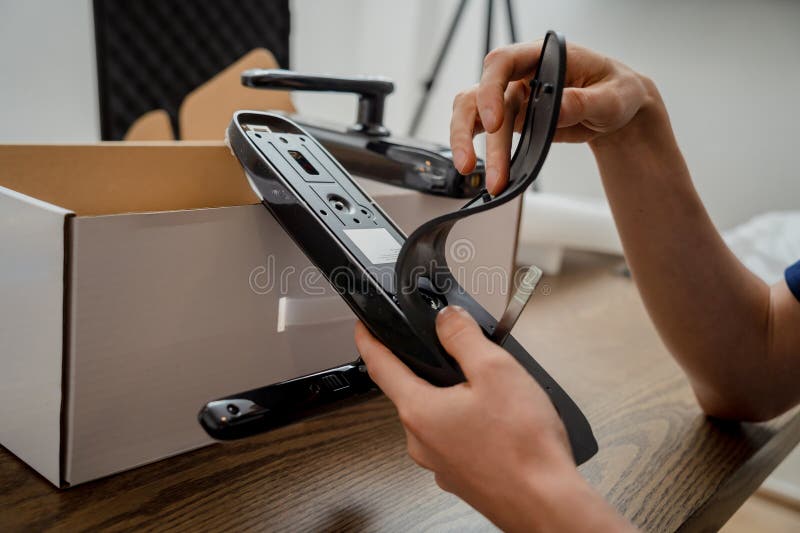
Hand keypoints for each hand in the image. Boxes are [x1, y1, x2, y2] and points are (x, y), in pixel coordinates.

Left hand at [354, 306, 631, 531]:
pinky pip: (456, 439)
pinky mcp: (462, 476)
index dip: (369, 341)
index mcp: (419, 410)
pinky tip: (499, 421)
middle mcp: (421, 440)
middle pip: (412, 391)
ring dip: (454, 398)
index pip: (380, 366)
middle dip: (429, 368)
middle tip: (455, 351)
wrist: (547, 505)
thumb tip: (446, 320)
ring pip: (437, 416)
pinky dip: (469, 424)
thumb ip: (463, 338)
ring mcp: (440, 462)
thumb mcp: (495, 370)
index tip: (364, 329)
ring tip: (490, 389)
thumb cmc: (522, 446)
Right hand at [450, 40, 655, 193]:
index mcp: (542, 56)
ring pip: (473, 116)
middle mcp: (520, 74)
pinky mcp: (511, 120)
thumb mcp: (612, 97)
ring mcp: (512, 98)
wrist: (616, 111)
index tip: (495, 122)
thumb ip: (585, 101)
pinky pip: (484, 133)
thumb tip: (558, 106)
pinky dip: (479, 153)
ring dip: (467, 145)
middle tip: (471, 164)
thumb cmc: (616, 92)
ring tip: (479, 178)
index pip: (502, 62)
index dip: (490, 89)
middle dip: (468, 130)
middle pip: (477, 95)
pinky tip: (485, 175)